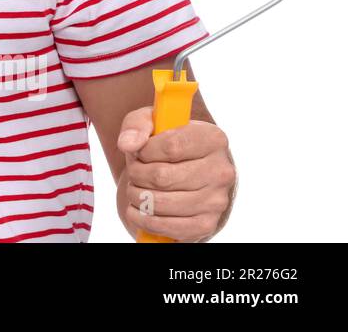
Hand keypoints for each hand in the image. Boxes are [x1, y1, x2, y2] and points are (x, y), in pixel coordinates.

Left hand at [117, 106, 235, 241]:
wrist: (188, 173)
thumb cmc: (167, 144)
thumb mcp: (152, 122)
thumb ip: (137, 125)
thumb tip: (127, 144)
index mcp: (213, 139)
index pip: (171, 146)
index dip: (145, 151)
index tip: (139, 152)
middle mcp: (221, 171)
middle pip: (161, 176)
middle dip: (136, 174)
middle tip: (134, 171)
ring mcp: (216, 201)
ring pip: (160, 202)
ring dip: (137, 196)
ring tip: (137, 188)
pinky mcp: (206, 225)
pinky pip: (167, 227)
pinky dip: (144, 219)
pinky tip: (140, 208)